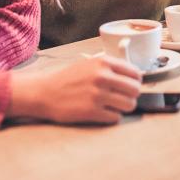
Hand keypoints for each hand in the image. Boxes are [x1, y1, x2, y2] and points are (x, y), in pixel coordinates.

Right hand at [7, 56, 142, 123]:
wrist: (44, 92)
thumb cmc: (68, 78)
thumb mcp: (89, 63)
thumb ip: (110, 67)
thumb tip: (133, 77)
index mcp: (104, 62)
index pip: (135, 73)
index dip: (135, 82)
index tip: (130, 86)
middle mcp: (102, 77)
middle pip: (135, 90)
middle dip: (131, 96)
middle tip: (123, 98)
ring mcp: (97, 95)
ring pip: (129, 105)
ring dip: (124, 108)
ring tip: (114, 106)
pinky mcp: (92, 111)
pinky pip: (115, 117)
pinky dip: (112, 117)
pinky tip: (103, 113)